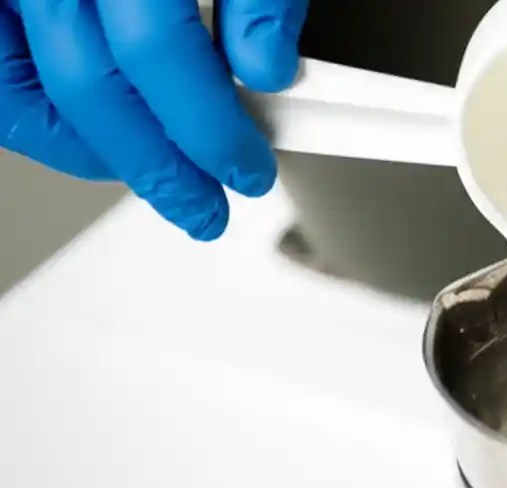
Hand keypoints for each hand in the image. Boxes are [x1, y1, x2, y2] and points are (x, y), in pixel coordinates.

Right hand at [0, 0, 306, 239]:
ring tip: (155, 181)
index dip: (207, 126)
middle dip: (159, 165)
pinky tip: (90, 140)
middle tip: (208, 205)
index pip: (156, 49)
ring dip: (96, 153)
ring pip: (20, 92)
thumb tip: (269, 64)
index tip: (248, 168)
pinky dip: (36, 116)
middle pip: (89, 83)